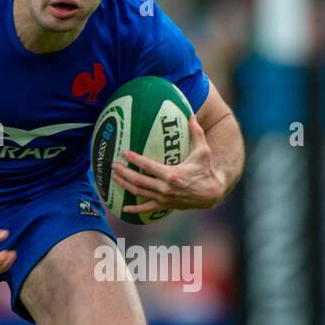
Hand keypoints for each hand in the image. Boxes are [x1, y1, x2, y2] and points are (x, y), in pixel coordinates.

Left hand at [112, 114, 226, 213]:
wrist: (212, 193)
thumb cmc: (206, 170)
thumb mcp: (203, 151)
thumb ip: (196, 133)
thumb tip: (192, 114)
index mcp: (171, 174)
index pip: (147, 166)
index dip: (134, 159)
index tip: (124, 153)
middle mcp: (165, 188)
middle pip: (138, 180)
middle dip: (123, 172)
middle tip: (113, 165)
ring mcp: (164, 198)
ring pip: (139, 192)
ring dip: (125, 185)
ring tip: (114, 177)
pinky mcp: (165, 206)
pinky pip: (147, 208)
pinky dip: (135, 209)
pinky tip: (124, 209)